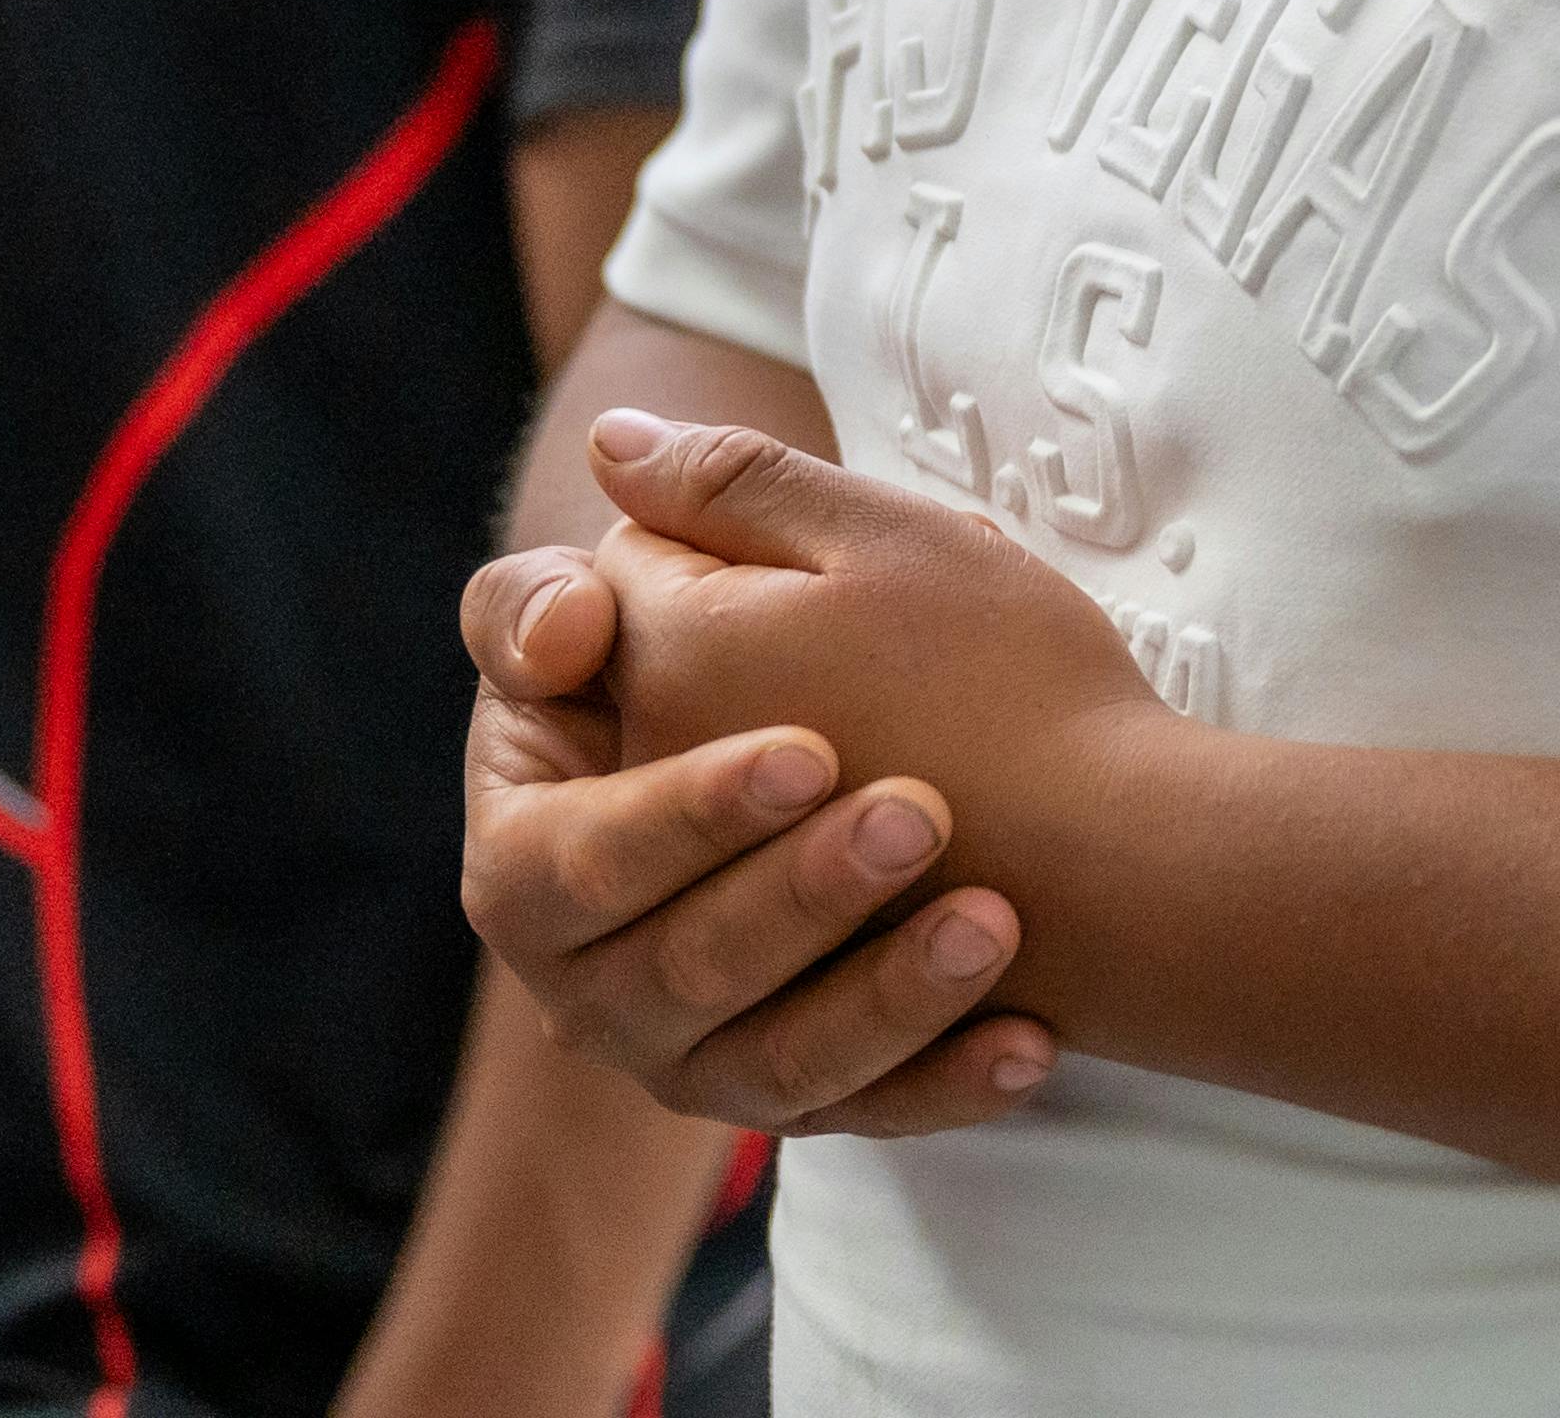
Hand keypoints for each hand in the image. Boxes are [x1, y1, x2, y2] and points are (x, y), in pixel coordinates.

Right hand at [457, 420, 1073, 1140]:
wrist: (874, 747)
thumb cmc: (773, 649)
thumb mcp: (732, 569)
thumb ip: (680, 520)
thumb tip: (617, 446)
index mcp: (531, 842)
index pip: (566, 854)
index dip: (680, 813)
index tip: (811, 749)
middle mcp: (587, 973)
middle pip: (676, 966)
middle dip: (801, 897)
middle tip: (922, 819)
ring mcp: (688, 1053)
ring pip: (772, 1060)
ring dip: (883, 995)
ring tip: (991, 920)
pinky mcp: (793, 1095)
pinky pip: (863, 1113)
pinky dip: (944, 1083)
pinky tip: (1029, 1042)